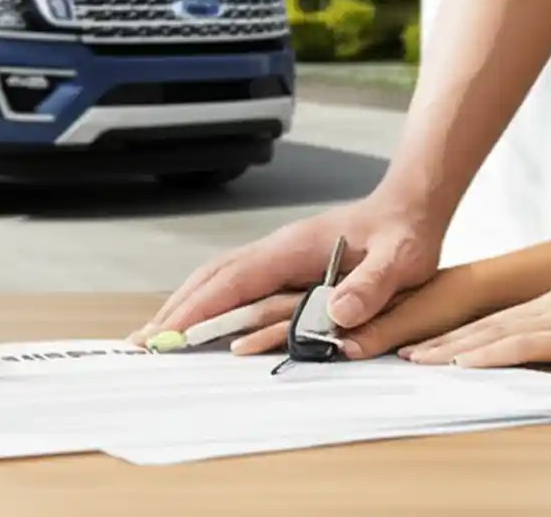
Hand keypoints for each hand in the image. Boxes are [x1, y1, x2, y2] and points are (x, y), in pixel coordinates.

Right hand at [131, 192, 443, 352]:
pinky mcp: (281, 266)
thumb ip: (371, 286)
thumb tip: (338, 312)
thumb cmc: (403, 234)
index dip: (196, 309)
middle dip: (174, 310)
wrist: (409, 209)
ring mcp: (275, 256)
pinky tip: (198, 321)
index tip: (167, 335)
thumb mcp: (399, 261)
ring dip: (183, 306)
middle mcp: (274, 250)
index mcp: (291, 249)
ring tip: (157, 336)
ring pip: (215, 279)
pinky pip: (232, 284)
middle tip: (141, 343)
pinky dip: (205, 302)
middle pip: (209, 278)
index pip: (231, 281)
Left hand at [402, 276, 550, 367]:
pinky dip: (488, 355)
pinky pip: (523, 345)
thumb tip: (550, 340)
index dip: (453, 330)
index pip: (492, 317)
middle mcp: (549, 303)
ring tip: (414, 359)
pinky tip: (462, 365)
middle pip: (480, 322)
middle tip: (401, 350)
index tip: (421, 341)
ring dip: (449, 348)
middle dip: (437, 337)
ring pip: (491, 332)